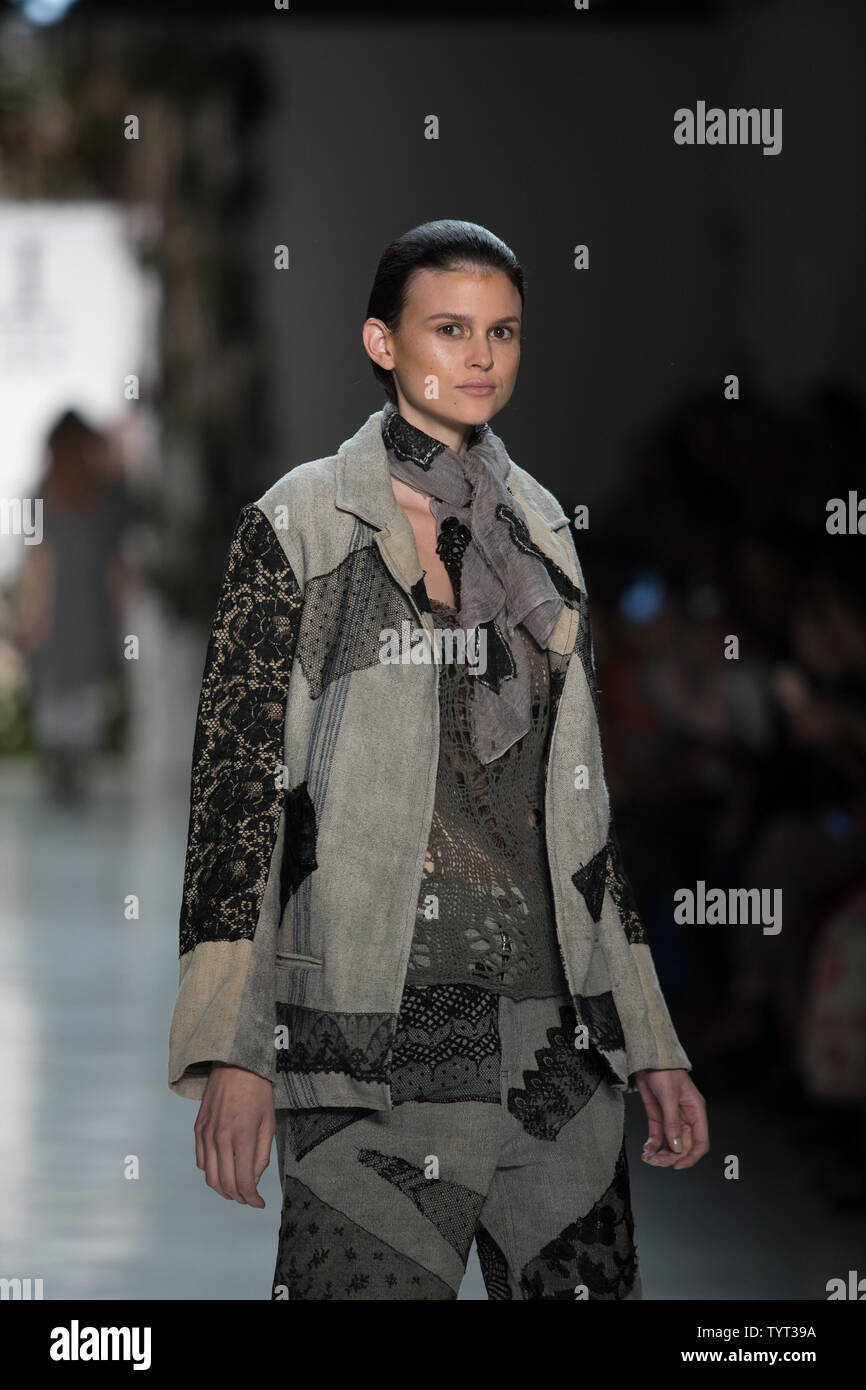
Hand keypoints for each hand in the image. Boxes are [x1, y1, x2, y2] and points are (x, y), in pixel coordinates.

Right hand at [194, 1062, 275, 1205]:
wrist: (235, 1064)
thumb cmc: (258, 1091)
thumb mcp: (269, 1123)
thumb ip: (262, 1155)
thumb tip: (254, 1179)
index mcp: (242, 1137)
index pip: (243, 1182)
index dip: (251, 1198)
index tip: (259, 1203)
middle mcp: (220, 1139)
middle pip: (225, 1184)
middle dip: (238, 1197)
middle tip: (248, 1198)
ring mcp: (206, 1135)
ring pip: (210, 1177)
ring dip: (223, 1189)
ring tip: (236, 1190)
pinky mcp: (198, 1129)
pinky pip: (201, 1161)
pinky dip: (211, 1172)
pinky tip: (223, 1170)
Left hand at [633, 1068, 708, 1169]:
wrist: (646, 1057)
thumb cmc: (664, 1069)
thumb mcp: (669, 1095)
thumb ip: (672, 1122)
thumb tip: (677, 1146)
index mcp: (696, 1111)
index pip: (700, 1142)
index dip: (692, 1157)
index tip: (678, 1165)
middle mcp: (685, 1117)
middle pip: (684, 1146)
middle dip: (671, 1157)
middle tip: (656, 1161)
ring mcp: (671, 1117)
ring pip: (671, 1144)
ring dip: (660, 1153)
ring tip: (648, 1157)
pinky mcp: (658, 1115)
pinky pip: (658, 1135)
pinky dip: (653, 1144)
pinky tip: (647, 1148)